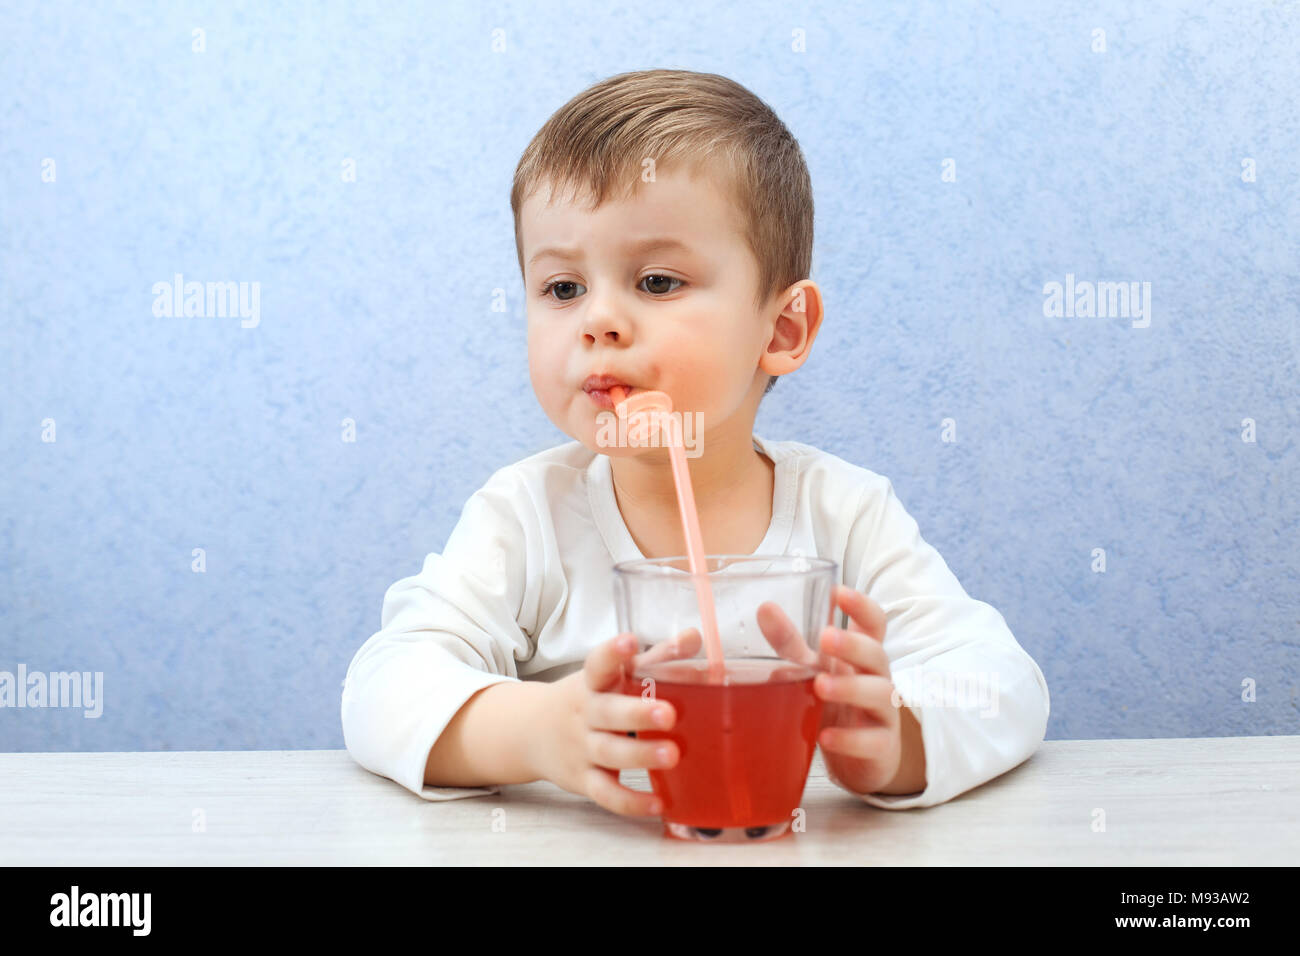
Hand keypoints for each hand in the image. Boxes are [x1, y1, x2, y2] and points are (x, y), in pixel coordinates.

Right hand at [532, 629, 701, 817]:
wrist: (529, 732)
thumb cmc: (586, 699)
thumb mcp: (612, 675)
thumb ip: (655, 658)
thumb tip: (693, 638)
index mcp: (592, 683)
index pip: (598, 664)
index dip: (612, 653)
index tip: (630, 643)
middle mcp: (585, 714)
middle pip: (607, 712)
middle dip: (637, 714)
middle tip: (669, 713)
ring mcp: (581, 748)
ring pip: (608, 753)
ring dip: (640, 755)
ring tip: (671, 754)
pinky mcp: (583, 780)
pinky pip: (606, 794)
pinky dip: (630, 802)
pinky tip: (659, 803)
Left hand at [811, 585, 906, 795]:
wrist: (859, 758)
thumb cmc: (837, 702)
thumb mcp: (814, 670)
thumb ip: (791, 642)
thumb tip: (764, 608)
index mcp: (863, 655)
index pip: (874, 623)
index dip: (862, 606)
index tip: (839, 591)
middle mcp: (878, 679)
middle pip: (878, 655)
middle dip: (854, 645)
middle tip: (826, 638)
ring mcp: (883, 713)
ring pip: (880, 694)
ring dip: (850, 688)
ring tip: (820, 686)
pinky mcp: (881, 747)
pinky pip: (873, 741)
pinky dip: (850, 739)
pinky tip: (825, 737)